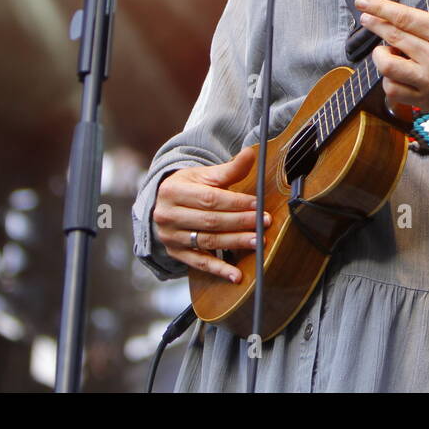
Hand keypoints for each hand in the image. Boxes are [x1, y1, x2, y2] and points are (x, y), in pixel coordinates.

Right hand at [153, 144, 271, 282]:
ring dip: (235, 243)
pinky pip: (200, 264)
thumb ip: (229, 168)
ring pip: (208, 241)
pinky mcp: (176, 254)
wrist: (163, 205)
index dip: (235, 203)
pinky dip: (220, 270)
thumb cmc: (189, 187)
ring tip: (258, 242)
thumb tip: (251, 153)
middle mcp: (167, 215)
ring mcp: (170, 237)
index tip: (257, 205)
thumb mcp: (204, 175)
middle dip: (240, 222)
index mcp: (173, 191)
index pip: (209, 199)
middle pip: (210, 221)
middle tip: (264, 223)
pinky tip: (237, 275)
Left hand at [355, 0, 428, 124]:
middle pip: (394, 37)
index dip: (380, 8)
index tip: (363, 2)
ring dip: (381, 56)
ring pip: (388, 66)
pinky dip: (388, 80)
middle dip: (375, 25)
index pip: (406, 17)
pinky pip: (392, 89)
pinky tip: (396, 73)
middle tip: (366, 18)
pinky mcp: (424, 101)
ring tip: (387, 50)